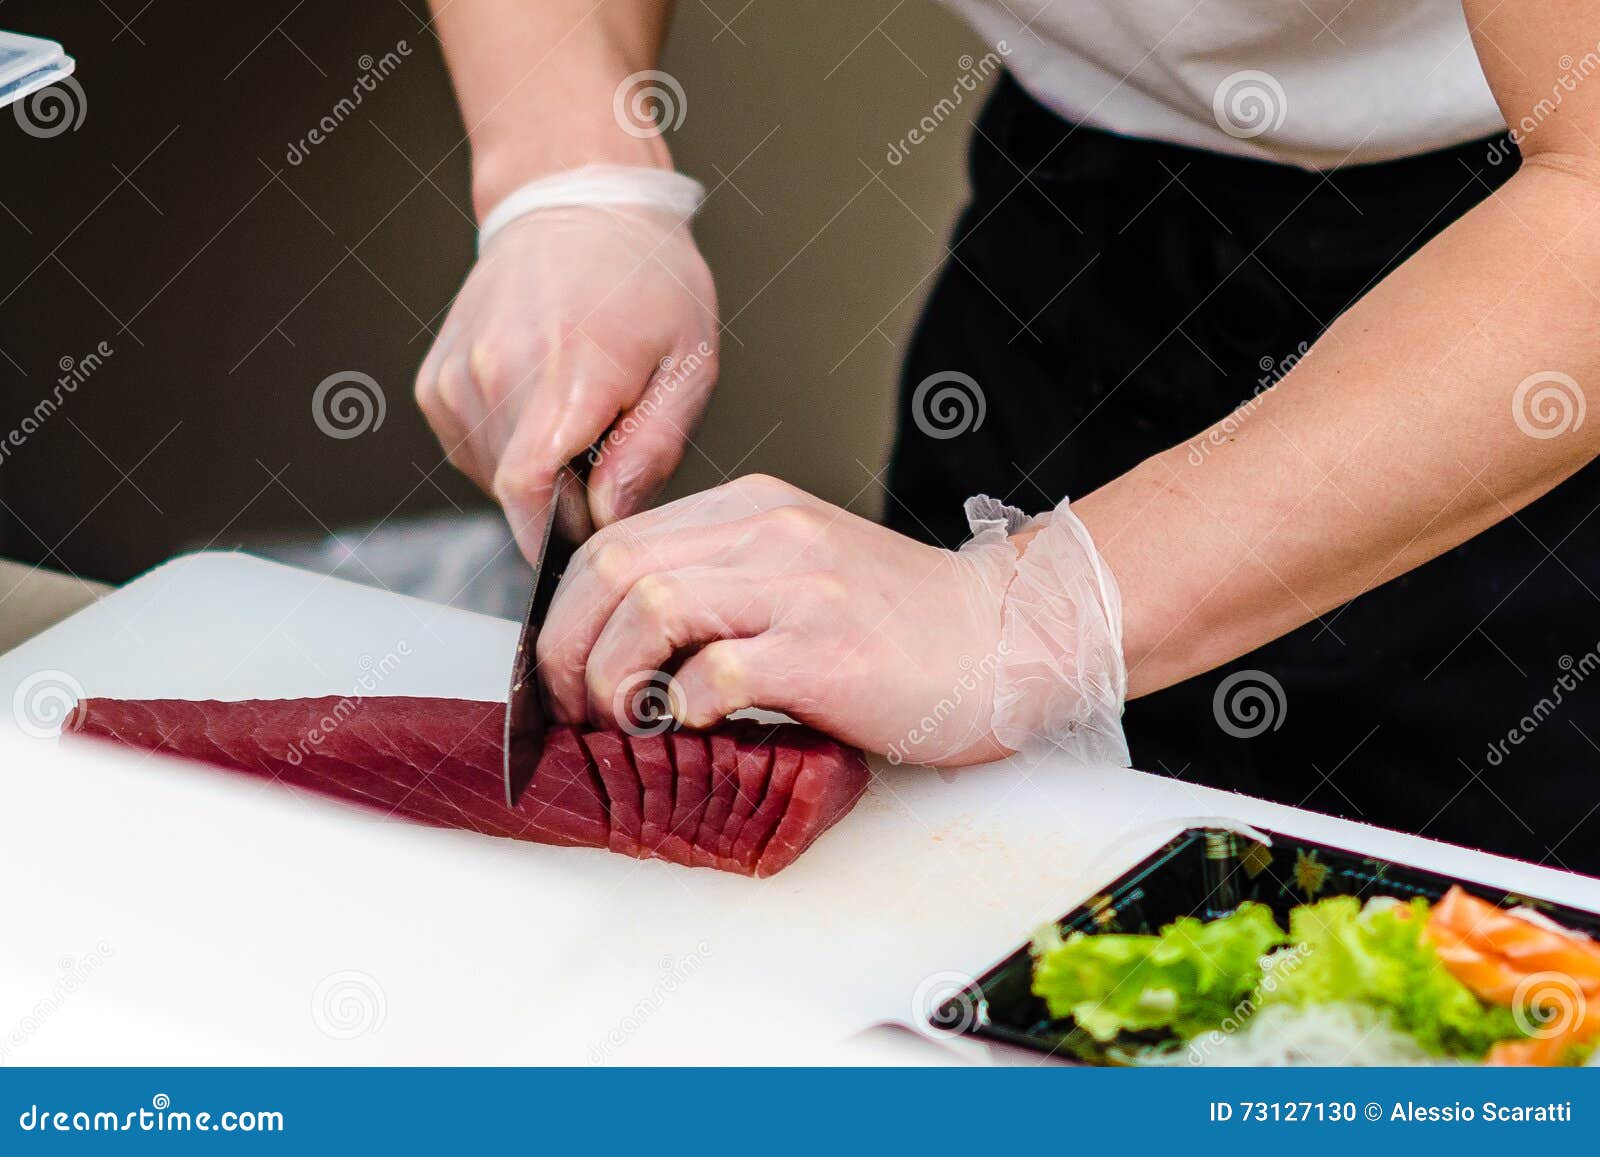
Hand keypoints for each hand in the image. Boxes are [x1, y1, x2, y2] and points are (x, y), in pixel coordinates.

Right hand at [415, 203, 717, 554]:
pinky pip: (473, 452)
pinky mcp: (437, 384)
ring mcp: (457, 378)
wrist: (577, 204)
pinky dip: (510, 448)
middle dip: (566, 500)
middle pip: (518, 496)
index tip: (595, 531)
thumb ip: (651, 448)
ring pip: (493, 479)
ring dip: (539, 473)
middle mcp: (497, 372)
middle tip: (608, 448)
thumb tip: (608, 516)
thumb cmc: (646, 281)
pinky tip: (543, 403)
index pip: (528, 495)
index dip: (561, 535)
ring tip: (579, 413)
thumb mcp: (689, 363)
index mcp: (567, 370)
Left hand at [536, 474, 1020, 766]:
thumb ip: (723, 587)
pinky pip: (716, 671)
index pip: (614, 541)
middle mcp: (769, 533)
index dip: (566, 613)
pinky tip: (700, 727)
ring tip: (630, 723)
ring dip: (613, 677)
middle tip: (575, 709)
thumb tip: (625, 647)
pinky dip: (684, 708)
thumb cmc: (906, 625)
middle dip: (567, 648)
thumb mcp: (801, 574)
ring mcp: (799, 587)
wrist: (1012, 638)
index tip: (565, 671)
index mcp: (753, 511)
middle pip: (613, 568)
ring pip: (649, 606)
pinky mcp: (827, 649)